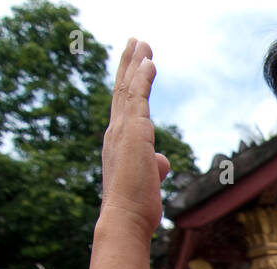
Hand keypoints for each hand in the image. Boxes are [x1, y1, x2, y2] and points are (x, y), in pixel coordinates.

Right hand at [100, 38, 170, 238]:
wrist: (124, 218)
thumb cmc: (136, 206)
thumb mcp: (148, 180)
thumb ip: (154, 165)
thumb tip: (161, 160)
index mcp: (118, 142)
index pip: (123, 107)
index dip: (129, 84)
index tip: (135, 65)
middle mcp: (115, 132)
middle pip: (122, 90)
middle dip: (129, 64)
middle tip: (135, 42)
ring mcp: (122, 130)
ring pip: (128, 89)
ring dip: (136, 64)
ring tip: (142, 43)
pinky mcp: (133, 132)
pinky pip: (138, 98)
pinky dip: (143, 78)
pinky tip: (149, 63)